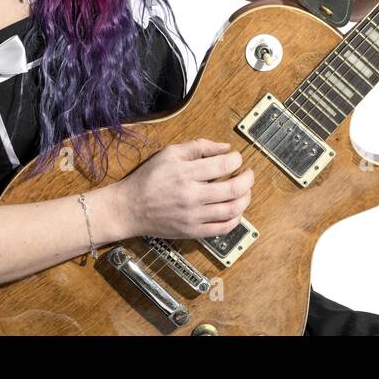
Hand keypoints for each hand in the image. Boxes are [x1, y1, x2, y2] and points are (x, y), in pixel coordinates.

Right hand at [114, 138, 253, 239]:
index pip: (223, 165)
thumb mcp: (169, 154)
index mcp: (185, 173)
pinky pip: (222, 229)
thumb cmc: (149, 179)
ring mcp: (193, 217)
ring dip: (245, 199)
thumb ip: (199, 147)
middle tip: (248, 174)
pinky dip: (235, 219)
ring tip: (245, 191)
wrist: (129, 208)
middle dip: (248, 179)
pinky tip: (235, 210)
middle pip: (233, 189)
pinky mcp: (192, 232)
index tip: (236, 158)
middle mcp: (191, 196)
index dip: (236, 159)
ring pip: (232, 210)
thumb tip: (226, 148)